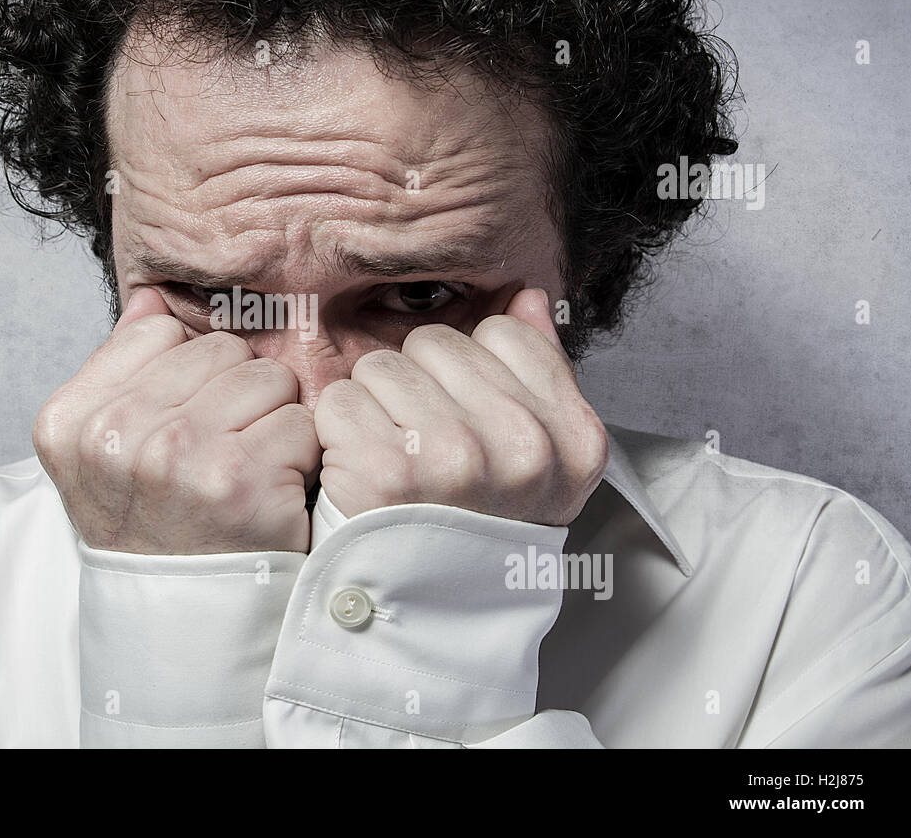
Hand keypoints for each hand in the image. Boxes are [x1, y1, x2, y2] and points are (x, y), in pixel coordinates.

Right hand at [32, 288, 320, 553]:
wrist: (181, 620)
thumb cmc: (152, 525)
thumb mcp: (103, 450)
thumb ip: (122, 366)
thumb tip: (151, 296)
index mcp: (70, 418)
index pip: (161, 331)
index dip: (189, 374)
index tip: (181, 423)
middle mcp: (116, 433)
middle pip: (222, 350)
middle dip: (237, 396)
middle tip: (221, 454)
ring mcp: (177, 455)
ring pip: (268, 379)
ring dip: (272, 423)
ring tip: (247, 470)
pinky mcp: (240, 481)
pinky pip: (300, 423)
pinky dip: (299, 458)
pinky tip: (271, 493)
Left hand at [313, 288, 608, 525]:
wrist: (428, 615)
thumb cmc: (477, 524)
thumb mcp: (540, 459)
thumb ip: (539, 370)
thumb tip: (524, 296)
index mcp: (573, 437)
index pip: (501, 333)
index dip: (469, 370)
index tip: (467, 420)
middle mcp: (523, 446)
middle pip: (435, 344)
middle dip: (416, 384)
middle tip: (422, 445)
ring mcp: (456, 458)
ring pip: (380, 366)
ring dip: (373, 407)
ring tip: (393, 459)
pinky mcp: (388, 472)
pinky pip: (339, 399)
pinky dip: (337, 432)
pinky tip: (360, 471)